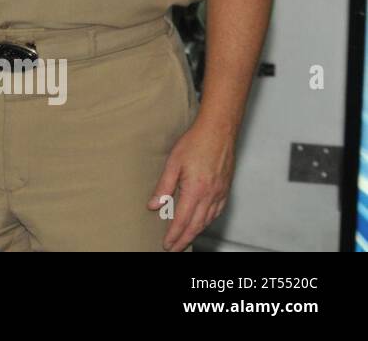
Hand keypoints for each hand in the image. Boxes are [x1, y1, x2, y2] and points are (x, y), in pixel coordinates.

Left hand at [147, 117, 235, 251]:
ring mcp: (220, 193)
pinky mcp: (225, 189)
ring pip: (207, 221)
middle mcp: (210, 195)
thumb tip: (153, 206)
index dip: (174, 235)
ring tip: (184, 239)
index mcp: (196, 190)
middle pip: (195, 225)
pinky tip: (201, 223)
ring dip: (195, 232)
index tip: (166, 244)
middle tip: (173, 248)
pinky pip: (216, 212)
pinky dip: (207, 222)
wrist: (219, 131)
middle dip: (184, 239)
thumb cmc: (195, 143)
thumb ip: (163, 186)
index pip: (182, 220)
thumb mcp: (173, 163)